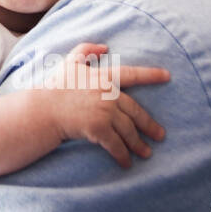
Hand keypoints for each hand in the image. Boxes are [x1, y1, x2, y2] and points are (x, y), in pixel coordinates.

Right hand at [42, 43, 169, 167]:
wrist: (43, 109)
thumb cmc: (55, 86)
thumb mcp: (69, 62)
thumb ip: (86, 50)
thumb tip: (104, 47)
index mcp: (103, 77)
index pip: (132, 74)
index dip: (151, 74)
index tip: (168, 76)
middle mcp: (108, 94)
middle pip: (136, 111)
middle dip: (150, 125)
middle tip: (160, 135)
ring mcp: (104, 112)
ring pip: (128, 130)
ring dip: (138, 144)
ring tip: (146, 153)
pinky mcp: (98, 129)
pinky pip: (116, 144)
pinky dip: (123, 155)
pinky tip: (126, 163)